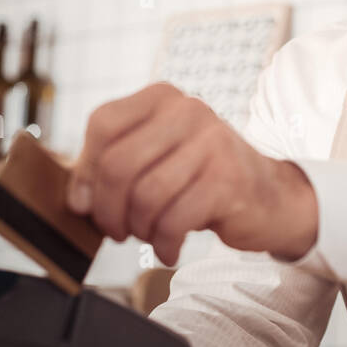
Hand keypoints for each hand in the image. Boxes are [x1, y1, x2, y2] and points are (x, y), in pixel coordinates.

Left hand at [66, 82, 317, 265]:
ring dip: (137, 229)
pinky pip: (173, 219)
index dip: (85, 170)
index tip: (85, 202)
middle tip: (116, 231)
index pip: (103, 124)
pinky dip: (163, 243)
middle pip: (119, 164)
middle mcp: (190, 111)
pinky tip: (169, 248)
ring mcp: (213, 143)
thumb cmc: (202, 179)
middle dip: (107, 210)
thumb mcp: (159, 157)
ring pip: (144, 196)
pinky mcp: (228, 180)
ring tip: (147, 237)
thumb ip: (116, 165)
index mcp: (164, 98)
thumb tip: (76, 198)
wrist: (270, 197)